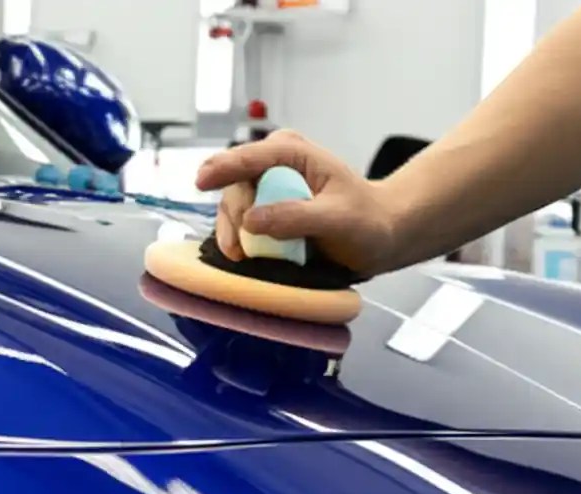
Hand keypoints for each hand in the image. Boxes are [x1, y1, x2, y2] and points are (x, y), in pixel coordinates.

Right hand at [195, 130, 401, 278]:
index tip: (202, 182)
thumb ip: (296, 217)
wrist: (378, 238)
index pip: (250, 157)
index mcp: (292, 152)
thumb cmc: (366, 222)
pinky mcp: (263, 212)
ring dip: (232, 232)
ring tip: (241, 255)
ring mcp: (265, 189)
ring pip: (232, 207)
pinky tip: (244, 255)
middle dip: (232, 215)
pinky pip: (238, 225)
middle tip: (238, 247)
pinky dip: (238, 241)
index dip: (223, 168)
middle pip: (234, 185)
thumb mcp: (338, 219)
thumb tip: (251, 221)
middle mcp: (273, 165)